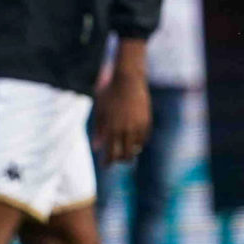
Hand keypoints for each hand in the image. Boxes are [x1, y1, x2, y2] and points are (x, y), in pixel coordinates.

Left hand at [94, 46, 152, 163]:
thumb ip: (99, 130)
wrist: (128, 79)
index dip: (107, 162)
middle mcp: (124, 129)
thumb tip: (97, 148)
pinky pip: (144, 138)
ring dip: (130, 152)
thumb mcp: (100, 110)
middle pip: (124, 154)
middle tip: (117, 159)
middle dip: (120, 160)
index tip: (105, 165)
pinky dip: (139, 143)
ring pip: (136, 148)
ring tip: (127, 153)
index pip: (109, 153)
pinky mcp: (146, 120)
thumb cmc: (110, 93)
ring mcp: (137, 125)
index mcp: (110, 128)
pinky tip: (135, 143)